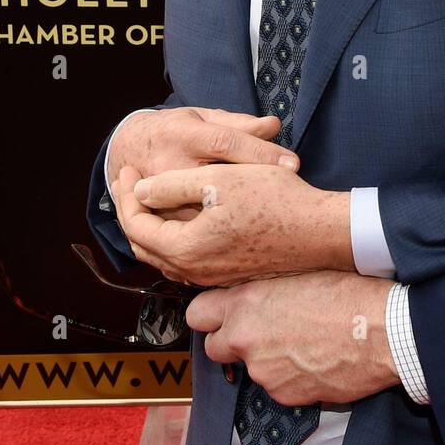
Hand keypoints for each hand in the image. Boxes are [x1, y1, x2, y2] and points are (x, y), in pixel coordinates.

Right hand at [107, 107, 297, 221]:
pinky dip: (213, 239)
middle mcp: (167, 165)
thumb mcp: (203, 118)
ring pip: (199, 214)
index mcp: (183, 135)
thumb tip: (274, 125)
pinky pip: (184, 235)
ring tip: (272, 218)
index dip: (260, 152)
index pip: (226, 142)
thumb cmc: (175, 132)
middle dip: (253, 191)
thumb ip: (238, 124)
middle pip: (215, 182)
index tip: (292, 164)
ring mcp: (157, 195)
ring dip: (236, 218)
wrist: (128, 151)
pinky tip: (244, 238)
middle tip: (287, 197)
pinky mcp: (153, 217)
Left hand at [114, 164, 353, 285]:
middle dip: (132, 212)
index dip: (126, 195)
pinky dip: (173, 238)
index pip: (135, 225)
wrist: (319, 232)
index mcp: (185, 249)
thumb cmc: (275, 202)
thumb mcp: (218, 180)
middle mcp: (194, 271)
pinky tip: (184, 218)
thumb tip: (141, 191)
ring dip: (152, 226)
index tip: (128, 169)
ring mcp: (212, 276)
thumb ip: (172, 185)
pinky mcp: (228, 274)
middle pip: (145, 244)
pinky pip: (186, 260)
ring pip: (165, 254)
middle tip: (131, 184)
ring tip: (152, 197)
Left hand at [187, 270, 399, 404]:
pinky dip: (292, 377)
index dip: (211, 315)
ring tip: (306, 342)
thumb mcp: (300, 274)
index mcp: (246, 302)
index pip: (197, 314)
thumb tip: (255, 297)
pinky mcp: (284, 396)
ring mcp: (263, 372)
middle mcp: (246, 339)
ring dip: (268, 359)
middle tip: (263, 331)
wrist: (384, 331)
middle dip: (233, 341)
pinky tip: (317, 360)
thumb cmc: (350, 293)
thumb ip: (265, 290)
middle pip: (215, 348)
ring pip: (251, 368)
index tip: (223, 314)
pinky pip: (278, 386)